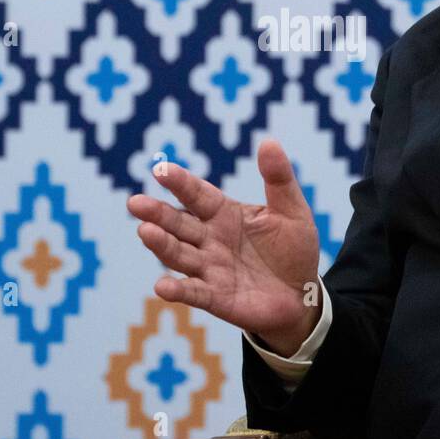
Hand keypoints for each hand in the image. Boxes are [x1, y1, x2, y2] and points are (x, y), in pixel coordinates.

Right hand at [126, 139, 322, 355]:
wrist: (303, 294)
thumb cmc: (293, 248)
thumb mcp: (291, 210)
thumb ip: (278, 179)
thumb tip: (268, 141)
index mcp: (224, 213)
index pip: (197, 194)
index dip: (179, 182)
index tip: (160, 170)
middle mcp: (209, 239)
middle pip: (178, 223)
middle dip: (157, 213)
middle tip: (136, 203)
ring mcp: (210, 268)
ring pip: (179, 254)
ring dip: (161, 244)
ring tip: (145, 232)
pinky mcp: (216, 297)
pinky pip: (194, 292)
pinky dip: (178, 289)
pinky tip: (162, 286)